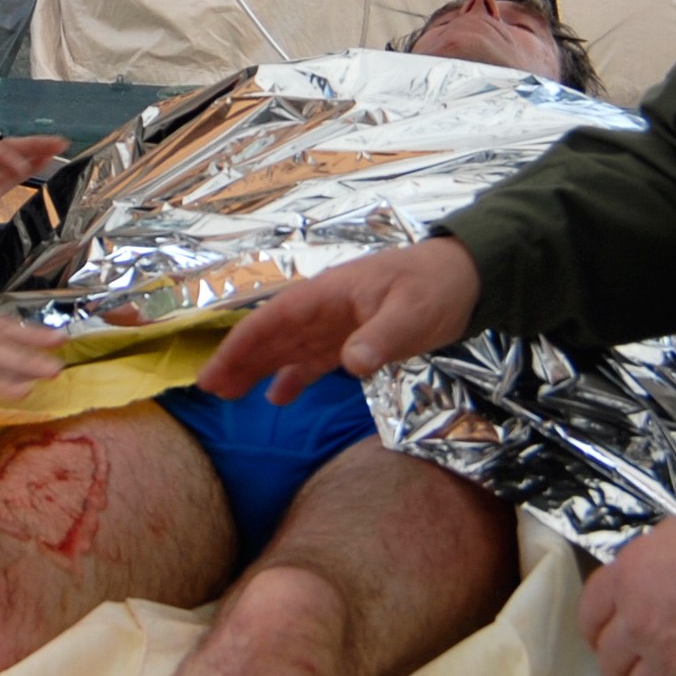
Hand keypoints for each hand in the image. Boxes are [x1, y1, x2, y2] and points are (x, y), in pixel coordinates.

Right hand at [198, 238, 480, 403]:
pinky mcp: (352, 338)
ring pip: (286, 348)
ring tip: (229, 395)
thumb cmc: (435, 287)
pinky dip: (293, 376)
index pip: (272, 321)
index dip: (240, 346)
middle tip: (209, 390)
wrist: (465, 277)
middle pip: (271, 335)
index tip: (214, 372)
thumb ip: (381, 337)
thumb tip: (349, 364)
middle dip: (239, 360)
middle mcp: (323, 309)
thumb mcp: (412, 313)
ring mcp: (336, 323)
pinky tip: (278, 397)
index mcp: (327, 295)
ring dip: (258, 369)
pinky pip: (313, 359)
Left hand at [580, 503, 675, 675]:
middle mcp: (637, 624)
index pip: (590, 617)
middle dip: (626, 670)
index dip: (599, 634)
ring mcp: (667, 661)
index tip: (608, 642)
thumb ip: (659, 562)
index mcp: (628, 579)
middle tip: (646, 670)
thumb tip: (659, 577)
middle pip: (611, 665)